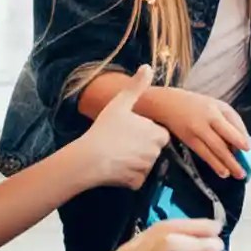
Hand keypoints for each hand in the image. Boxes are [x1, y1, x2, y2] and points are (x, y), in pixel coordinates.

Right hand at [76, 65, 169, 188]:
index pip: (160, 134)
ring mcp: (147, 169)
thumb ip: (136, 86)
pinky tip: (115, 168)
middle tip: (121, 142)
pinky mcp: (137, 183)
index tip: (131, 130)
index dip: (146, 132)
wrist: (89, 159)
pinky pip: (135, 179)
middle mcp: (156, 153)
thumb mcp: (120, 103)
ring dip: (134, 162)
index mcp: (157, 134)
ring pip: (144, 164)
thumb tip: (148, 67)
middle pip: (153, 149)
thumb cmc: (105, 129)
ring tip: (116, 154)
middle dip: (141, 147)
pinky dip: (127, 176)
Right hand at [151, 88, 250, 179]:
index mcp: (213, 112)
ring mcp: (194, 134)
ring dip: (223, 165)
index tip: (247, 148)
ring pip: (210, 152)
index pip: (227, 127)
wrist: (169, 104)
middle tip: (243, 172)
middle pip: (219, 143)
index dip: (237, 138)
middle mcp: (203, 124)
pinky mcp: (188, 142)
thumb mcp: (218, 105)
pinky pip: (203, 154)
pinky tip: (222, 172)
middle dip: (232, 159)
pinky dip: (213, 164)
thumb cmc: (199, 104)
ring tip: (234, 175)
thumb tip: (245, 140)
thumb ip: (232, 120)